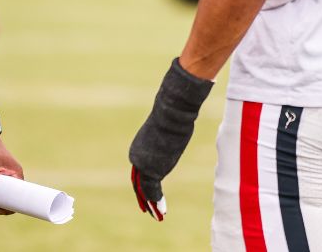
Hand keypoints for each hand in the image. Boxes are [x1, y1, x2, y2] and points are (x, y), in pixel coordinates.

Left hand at [128, 58, 213, 221]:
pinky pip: (152, 191)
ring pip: (144, 189)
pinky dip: (156, 203)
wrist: (171, 114)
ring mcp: (142, 164)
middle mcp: (137, 156)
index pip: (140, 168)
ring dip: (150, 204)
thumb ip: (174, 123)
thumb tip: (184, 105)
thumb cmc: (174, 113)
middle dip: (144, 196)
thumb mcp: (172, 124)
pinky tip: (160, 213)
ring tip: (157, 215)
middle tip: (148, 209)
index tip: (147, 192)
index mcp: (140, 146)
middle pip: (139, 181)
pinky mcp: (151, 169)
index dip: (143, 183)